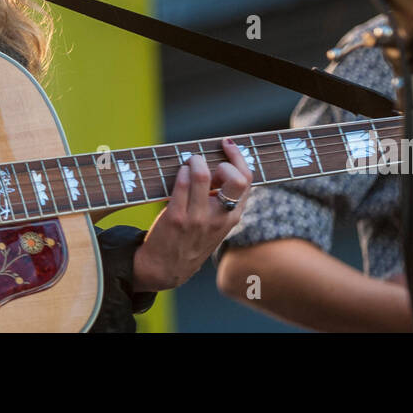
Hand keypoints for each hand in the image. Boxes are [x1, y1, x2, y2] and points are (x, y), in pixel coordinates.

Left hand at [131, 139, 252, 292]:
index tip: (227, 144)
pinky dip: (181, 172)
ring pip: (202, 174)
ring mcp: (198, 218)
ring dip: (195, 161)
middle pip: (235, 178)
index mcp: (232, 217)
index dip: (238, 157)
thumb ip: (222, 201)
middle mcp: (219, 218)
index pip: (247, 181)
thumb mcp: (216, 225)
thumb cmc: (191, 240)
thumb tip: (218, 165)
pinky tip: (180, 173)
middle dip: (223, 161)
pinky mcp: (176, 217)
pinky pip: (181, 183)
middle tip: (208, 164)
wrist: (165, 268)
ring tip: (189, 164)